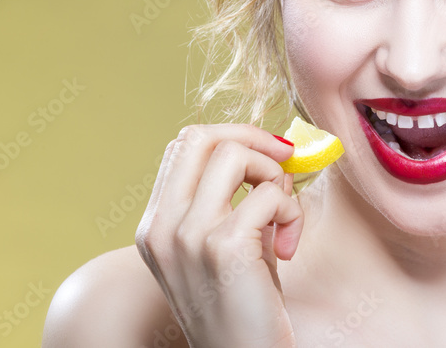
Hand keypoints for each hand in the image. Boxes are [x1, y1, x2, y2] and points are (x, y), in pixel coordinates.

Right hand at [135, 124, 301, 347]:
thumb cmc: (244, 308)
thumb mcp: (225, 246)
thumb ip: (235, 200)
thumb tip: (274, 150)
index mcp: (155, 226)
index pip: (183, 146)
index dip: (233, 137)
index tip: (269, 155)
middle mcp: (161, 227)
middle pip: (199, 136)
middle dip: (252, 139)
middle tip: (284, 163)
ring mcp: (187, 236)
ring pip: (232, 154)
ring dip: (273, 175)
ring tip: (282, 214)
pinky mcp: (223, 247)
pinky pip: (269, 194)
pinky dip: (291, 211)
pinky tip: (288, 246)